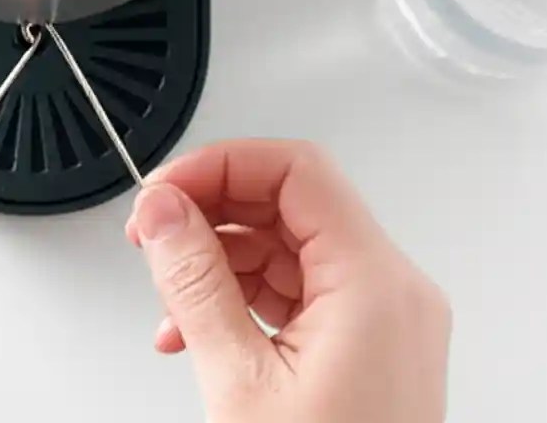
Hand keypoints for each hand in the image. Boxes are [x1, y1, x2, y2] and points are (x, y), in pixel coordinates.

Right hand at [126, 140, 450, 422]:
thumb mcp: (239, 381)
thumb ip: (195, 283)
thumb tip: (166, 211)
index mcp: (376, 285)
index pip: (297, 171)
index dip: (220, 166)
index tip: (165, 191)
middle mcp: (393, 292)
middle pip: (292, 203)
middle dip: (213, 212)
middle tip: (154, 236)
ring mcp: (384, 320)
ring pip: (290, 247)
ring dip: (221, 261)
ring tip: (171, 299)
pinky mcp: (369, 346)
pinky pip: (300, 291)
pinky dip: (244, 297)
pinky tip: (199, 329)